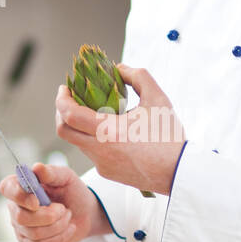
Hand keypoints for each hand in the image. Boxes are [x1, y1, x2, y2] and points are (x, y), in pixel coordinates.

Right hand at [0, 162, 108, 241]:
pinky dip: (60, 237)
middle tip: (63, 209)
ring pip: (34, 233)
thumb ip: (51, 172)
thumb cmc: (72, 191)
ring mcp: (21, 227)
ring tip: (67, 216)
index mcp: (20, 186)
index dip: (19, 196)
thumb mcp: (66, 177)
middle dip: (48, 216)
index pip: (7, 188)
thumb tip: (37, 167)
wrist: (85, 212)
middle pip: (20, 217)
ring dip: (58, 225)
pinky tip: (68, 228)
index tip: (37, 201)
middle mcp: (15, 207)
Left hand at [56, 64, 186, 195]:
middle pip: (64, 131)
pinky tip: (108, 131)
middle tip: (70, 99)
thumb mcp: (158, 98)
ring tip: (92, 112)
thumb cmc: (170, 136)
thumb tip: (119, 69)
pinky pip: (91, 153)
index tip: (65, 88)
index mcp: (109, 131)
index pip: (70, 115)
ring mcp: (102, 165)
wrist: (179, 172)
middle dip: (61, 113)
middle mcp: (100, 151)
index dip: (61, 99)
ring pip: (77, 143)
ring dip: (78, 126)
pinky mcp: (108, 173)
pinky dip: (92, 139)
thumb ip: (138, 76)